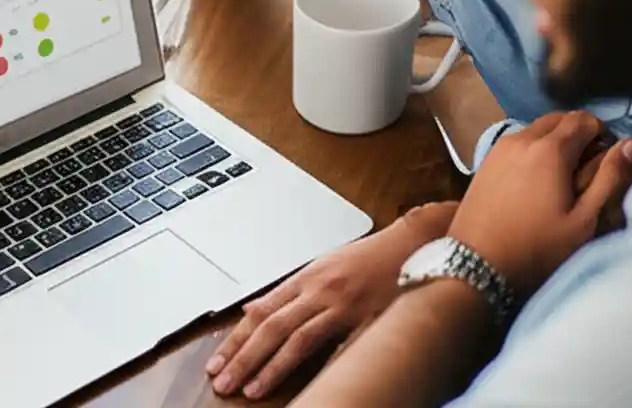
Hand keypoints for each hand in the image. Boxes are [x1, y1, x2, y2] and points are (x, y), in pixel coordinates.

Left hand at [206, 203, 454, 398]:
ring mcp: (342, 305)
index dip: (236, 339)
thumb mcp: (323, 268)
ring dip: (271, 367)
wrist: (414, 242)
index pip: (260, 312)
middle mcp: (318, 290)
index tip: (217, 362)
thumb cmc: (371, 258)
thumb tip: (255, 309)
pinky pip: (339, 346)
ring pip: (297, 338)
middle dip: (243, 357)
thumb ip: (290, 291)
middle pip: (271, 327)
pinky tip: (305, 384)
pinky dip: (319, 365)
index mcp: (305, 278)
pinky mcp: (368, 318)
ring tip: (249, 389)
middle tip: (222, 382)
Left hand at [448, 111, 631, 295]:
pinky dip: (532, 150)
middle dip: (578, 136)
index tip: (605, 164)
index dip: (602, 136)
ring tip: (560, 181)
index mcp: (549, 149)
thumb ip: (611, 177)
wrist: (477, 264)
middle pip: (559, 120)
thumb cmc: (538, 246)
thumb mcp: (585, 218)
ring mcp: (499, 148)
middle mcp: (521, 138)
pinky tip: (535, 184)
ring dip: (554, 142)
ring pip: (536, 129)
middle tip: (585, 172)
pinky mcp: (485, 161)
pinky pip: (517, 142)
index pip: (585, 119)